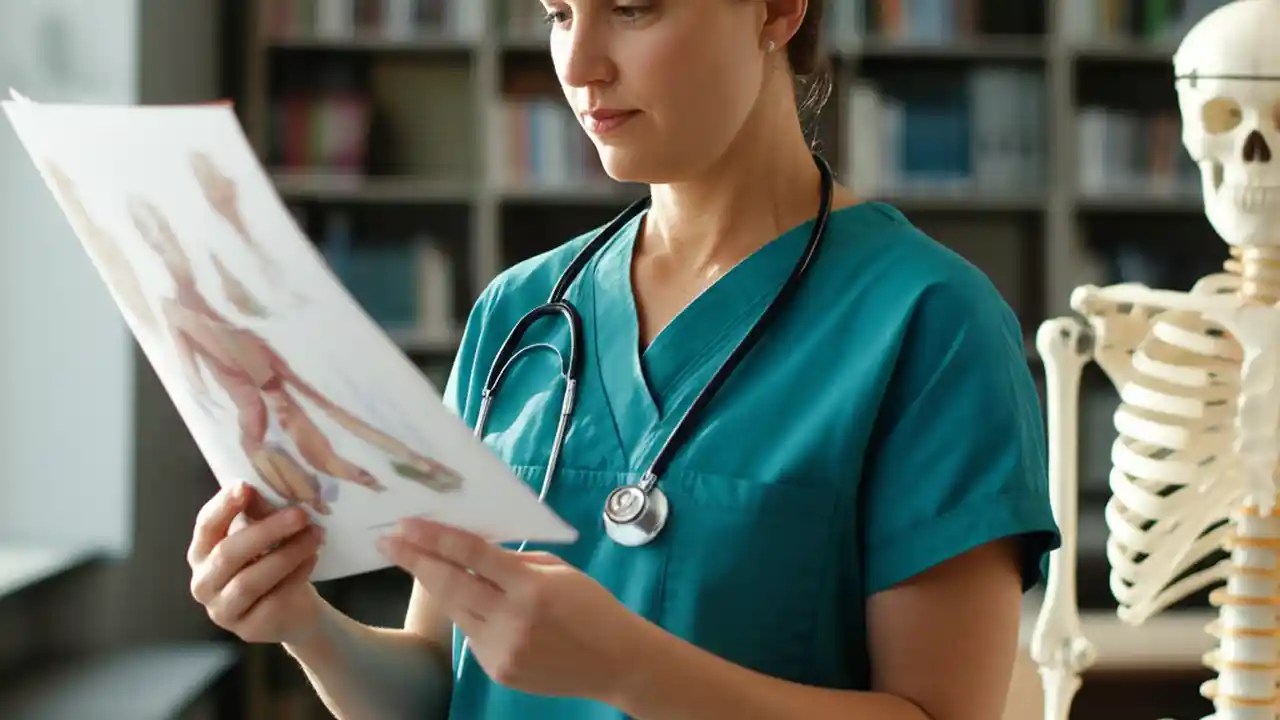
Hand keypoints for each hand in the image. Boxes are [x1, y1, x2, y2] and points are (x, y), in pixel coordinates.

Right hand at [187, 481, 325, 645]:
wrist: (294, 609)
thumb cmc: (273, 562)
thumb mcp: (265, 535)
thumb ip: (258, 514)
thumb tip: (259, 487)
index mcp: (202, 553)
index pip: (206, 526)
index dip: (223, 506)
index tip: (245, 486)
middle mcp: (204, 583)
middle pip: (228, 554)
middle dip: (266, 531)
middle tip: (300, 514)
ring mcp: (223, 611)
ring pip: (250, 580)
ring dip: (287, 554)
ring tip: (316, 535)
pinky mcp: (249, 629)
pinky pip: (273, 600)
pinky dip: (297, 575)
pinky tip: (313, 558)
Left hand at [377, 519, 643, 702]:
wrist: (616, 661)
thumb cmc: (592, 606)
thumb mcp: (558, 570)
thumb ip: (514, 560)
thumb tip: (472, 547)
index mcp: (531, 586)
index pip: (472, 554)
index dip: (435, 537)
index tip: (406, 524)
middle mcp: (511, 619)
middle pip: (450, 584)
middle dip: (415, 560)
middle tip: (387, 541)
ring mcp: (501, 649)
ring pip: (455, 610)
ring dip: (433, 584)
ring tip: (413, 562)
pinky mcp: (497, 669)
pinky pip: (470, 633)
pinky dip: (465, 613)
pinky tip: (465, 599)